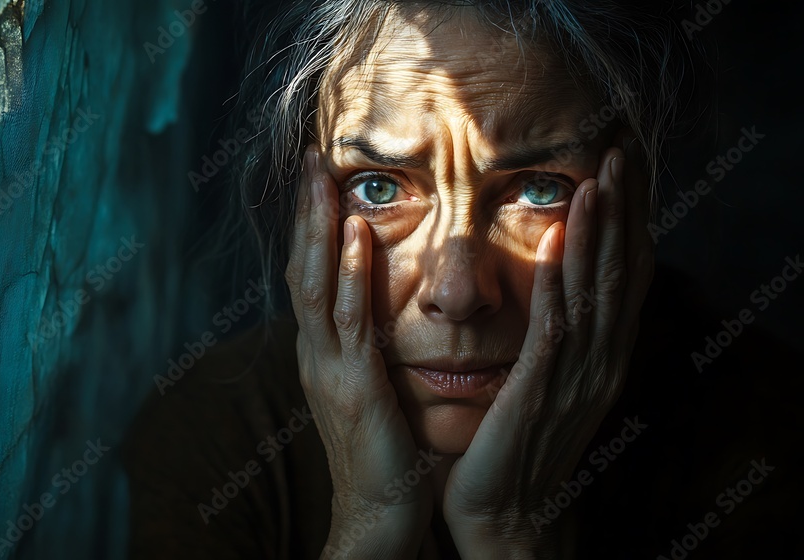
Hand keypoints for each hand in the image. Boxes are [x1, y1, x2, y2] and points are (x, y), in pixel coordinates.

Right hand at [286, 144, 431, 558]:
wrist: (377, 514)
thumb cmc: (384, 452)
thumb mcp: (371, 388)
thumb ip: (370, 347)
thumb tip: (383, 308)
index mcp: (322, 351)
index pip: (310, 275)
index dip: (310, 226)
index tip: (320, 179)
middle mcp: (315, 351)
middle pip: (301, 267)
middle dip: (305, 211)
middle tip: (310, 158)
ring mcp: (327, 366)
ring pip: (314, 283)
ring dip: (317, 227)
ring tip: (321, 177)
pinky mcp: (351, 384)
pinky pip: (347, 320)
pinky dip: (348, 274)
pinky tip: (355, 235)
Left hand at [442, 133, 653, 556]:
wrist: (506, 514)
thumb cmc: (518, 444)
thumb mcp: (546, 380)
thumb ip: (557, 334)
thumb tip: (557, 285)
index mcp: (600, 354)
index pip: (624, 273)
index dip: (628, 218)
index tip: (624, 167)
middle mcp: (599, 360)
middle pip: (621, 272)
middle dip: (623, 211)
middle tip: (623, 152)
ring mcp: (575, 377)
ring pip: (593, 293)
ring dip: (595, 234)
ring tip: (597, 179)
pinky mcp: (539, 392)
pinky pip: (553, 330)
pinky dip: (558, 284)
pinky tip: (555, 243)